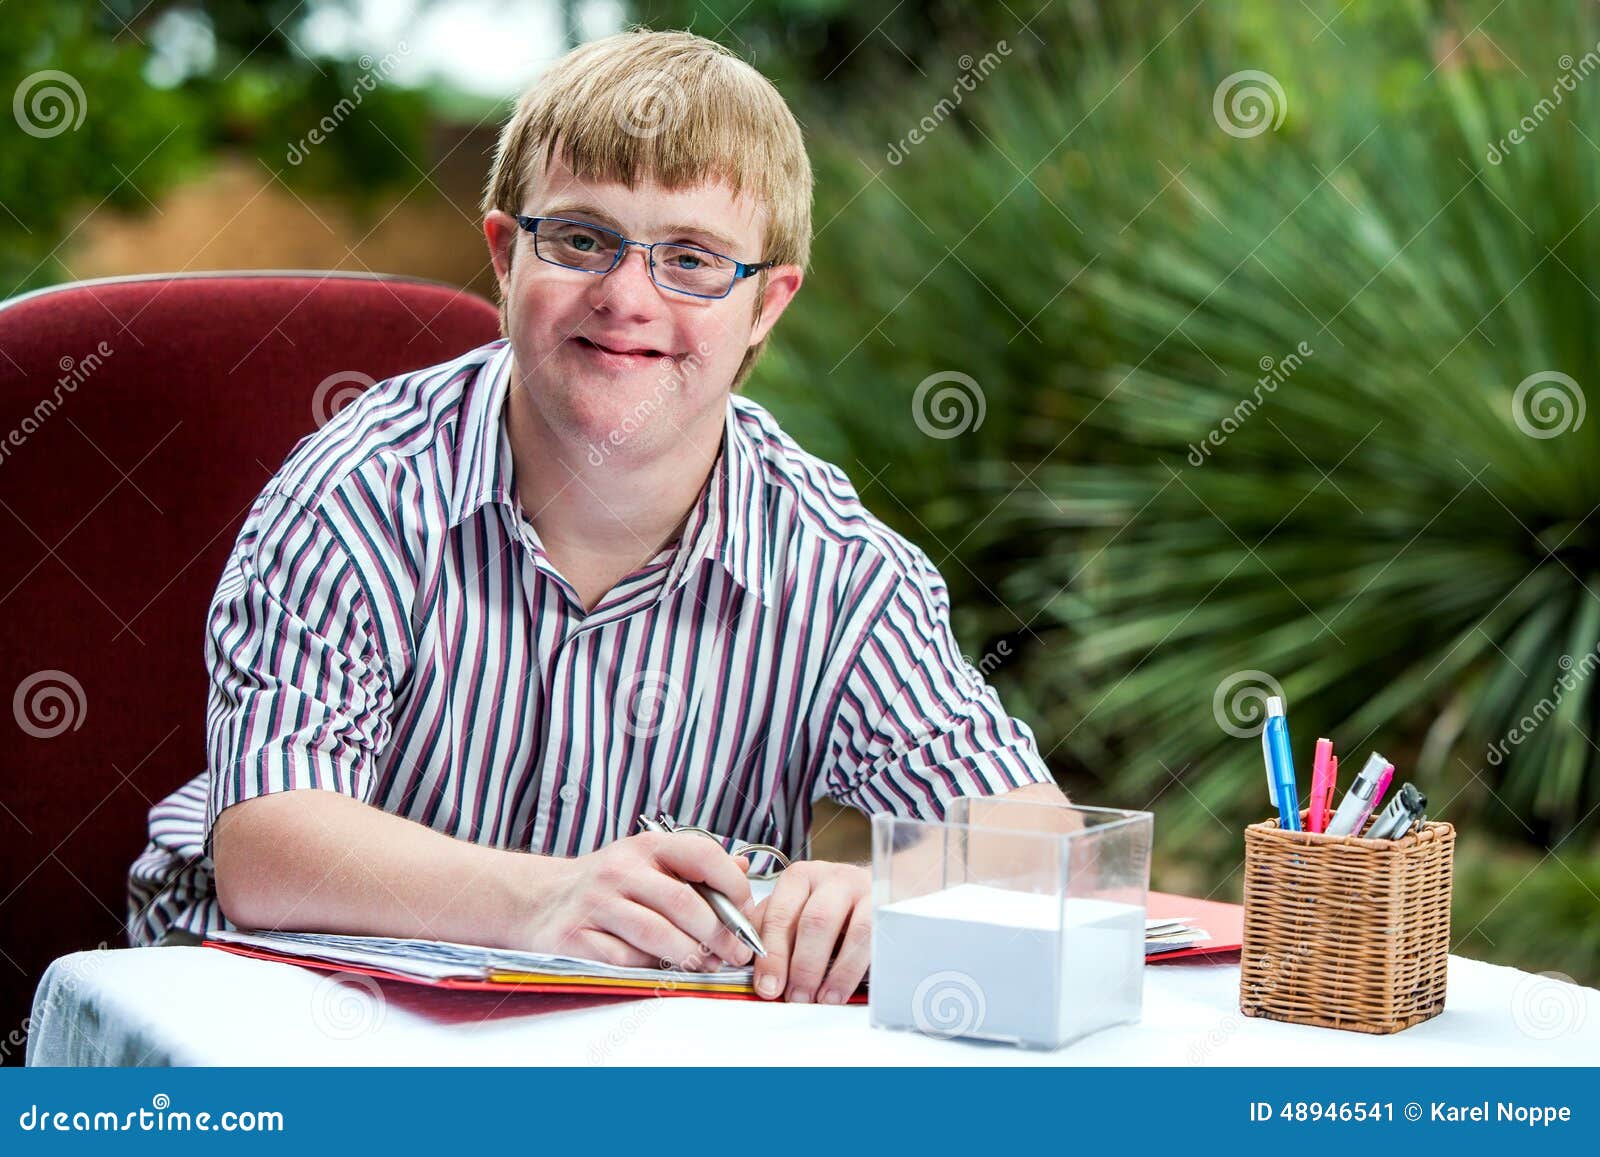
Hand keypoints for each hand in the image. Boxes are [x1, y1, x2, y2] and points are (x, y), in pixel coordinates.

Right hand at [515, 832, 757, 970]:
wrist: (539, 900)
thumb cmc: (608, 885)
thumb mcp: (648, 863)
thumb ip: (695, 867)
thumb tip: (744, 867)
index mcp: (645, 846)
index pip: (701, 855)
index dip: (733, 885)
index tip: (746, 912)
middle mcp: (619, 870)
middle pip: (682, 903)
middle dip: (719, 934)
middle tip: (736, 953)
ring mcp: (595, 904)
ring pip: (657, 936)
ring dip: (690, 956)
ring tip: (707, 966)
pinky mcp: (575, 938)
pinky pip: (625, 960)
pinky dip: (650, 969)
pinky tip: (662, 971)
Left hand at [750, 860, 870, 1003]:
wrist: (878, 887)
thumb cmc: (828, 905)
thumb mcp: (795, 909)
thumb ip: (769, 929)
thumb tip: (743, 961)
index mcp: (800, 878)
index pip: (780, 914)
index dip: (772, 955)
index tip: (767, 986)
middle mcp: (832, 879)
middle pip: (815, 921)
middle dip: (802, 966)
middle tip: (795, 998)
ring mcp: (865, 892)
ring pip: (852, 932)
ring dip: (835, 972)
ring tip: (822, 999)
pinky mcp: (889, 908)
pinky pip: (878, 941)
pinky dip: (859, 969)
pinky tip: (846, 989)